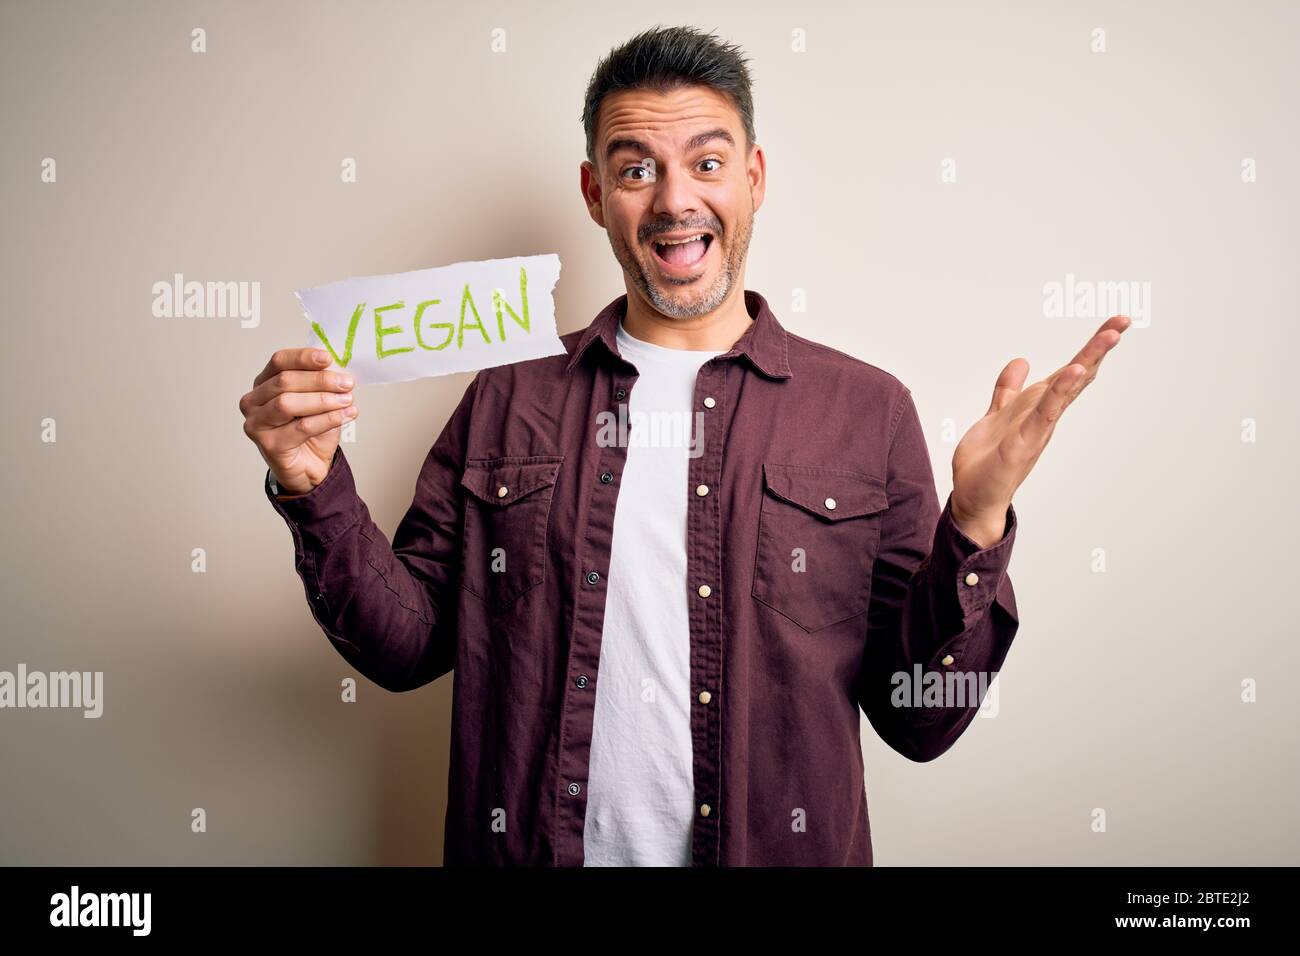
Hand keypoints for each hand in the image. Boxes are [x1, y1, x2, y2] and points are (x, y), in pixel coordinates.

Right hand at [239, 348, 358, 495]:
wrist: (310, 466)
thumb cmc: (312, 430)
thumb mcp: (318, 399)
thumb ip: (322, 383)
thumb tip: (338, 367)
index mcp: (264, 383)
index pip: (279, 362)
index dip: (303, 357)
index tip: (328, 358)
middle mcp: (253, 402)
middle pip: (284, 382)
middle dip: (319, 380)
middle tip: (347, 383)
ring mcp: (256, 424)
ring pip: (288, 404)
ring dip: (322, 400)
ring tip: (347, 400)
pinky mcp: (268, 445)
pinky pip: (301, 427)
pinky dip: (327, 419)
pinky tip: (345, 415)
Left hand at [950, 314, 1131, 546]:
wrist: (974, 498)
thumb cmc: (988, 463)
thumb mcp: (997, 414)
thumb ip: (1009, 390)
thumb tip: (1021, 361)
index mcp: (1038, 406)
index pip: (1068, 371)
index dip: (1088, 348)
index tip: (1113, 324)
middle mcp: (1044, 416)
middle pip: (1076, 376)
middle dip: (1098, 348)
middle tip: (1122, 321)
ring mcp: (1037, 429)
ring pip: (1066, 389)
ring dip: (1088, 361)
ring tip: (1110, 336)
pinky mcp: (1024, 443)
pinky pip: (1044, 412)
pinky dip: (1060, 392)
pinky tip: (1074, 372)